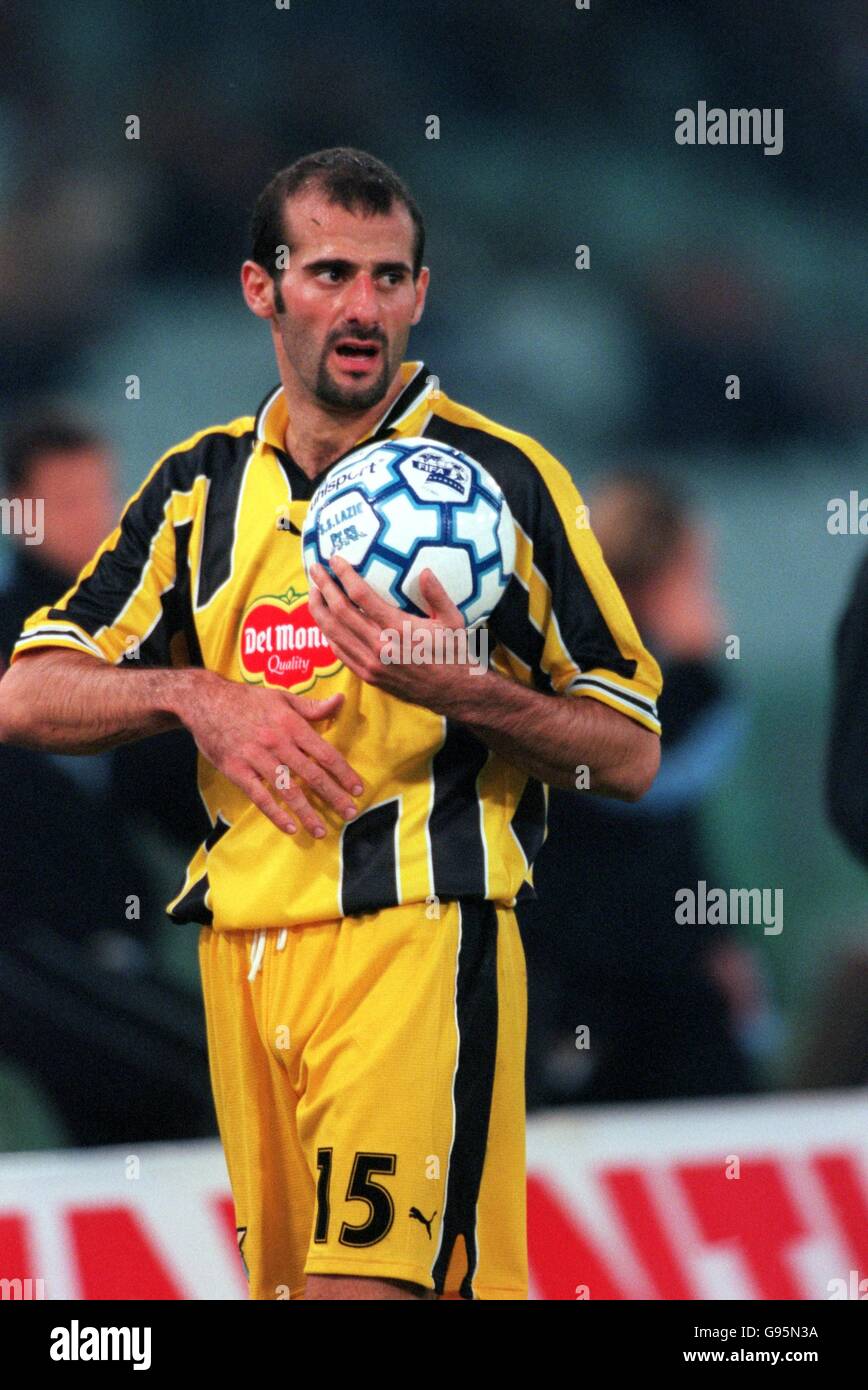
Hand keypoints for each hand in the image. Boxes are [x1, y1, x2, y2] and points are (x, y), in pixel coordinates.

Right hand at [179, 672, 363, 836]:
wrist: (204, 701)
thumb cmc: (246, 699)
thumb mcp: (281, 696)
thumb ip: (312, 706)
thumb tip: (340, 701)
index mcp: (291, 724)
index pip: (325, 753)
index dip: (344, 773)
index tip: (358, 789)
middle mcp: (277, 742)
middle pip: (311, 774)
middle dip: (333, 796)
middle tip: (350, 814)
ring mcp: (256, 757)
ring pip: (287, 790)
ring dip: (306, 812)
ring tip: (321, 830)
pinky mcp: (236, 770)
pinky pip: (259, 796)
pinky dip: (275, 814)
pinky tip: (289, 828)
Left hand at [307, 555, 483, 715]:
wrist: (453, 693)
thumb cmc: (455, 653)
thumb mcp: (453, 620)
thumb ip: (437, 594)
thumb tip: (424, 571)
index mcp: (399, 629)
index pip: (361, 596)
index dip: (345, 575)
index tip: (336, 559)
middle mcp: (380, 647)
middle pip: (339, 612)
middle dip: (324, 587)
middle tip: (315, 569)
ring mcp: (371, 664)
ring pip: (333, 633)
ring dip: (319, 610)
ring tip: (313, 591)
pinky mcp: (368, 677)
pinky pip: (340, 652)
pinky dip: (329, 634)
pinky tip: (326, 621)